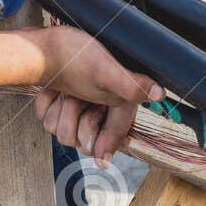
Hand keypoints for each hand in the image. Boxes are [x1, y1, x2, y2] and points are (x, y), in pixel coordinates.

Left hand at [0, 25, 163, 165]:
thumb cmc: (77, 53)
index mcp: (117, 101)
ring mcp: (76, 107)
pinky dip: (47, 105)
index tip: (102, 161)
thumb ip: (131, 85)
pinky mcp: (57, 103)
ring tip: (64, 91)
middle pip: (82, 138)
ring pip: (62, 131)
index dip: (108, 145)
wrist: (45, 44)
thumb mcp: (106, 70)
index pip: (115, 132)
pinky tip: (52, 91)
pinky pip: (47, 119)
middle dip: (75, 117)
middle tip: (75, 96)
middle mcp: (98, 107)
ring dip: (59, 110)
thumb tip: (159, 93)